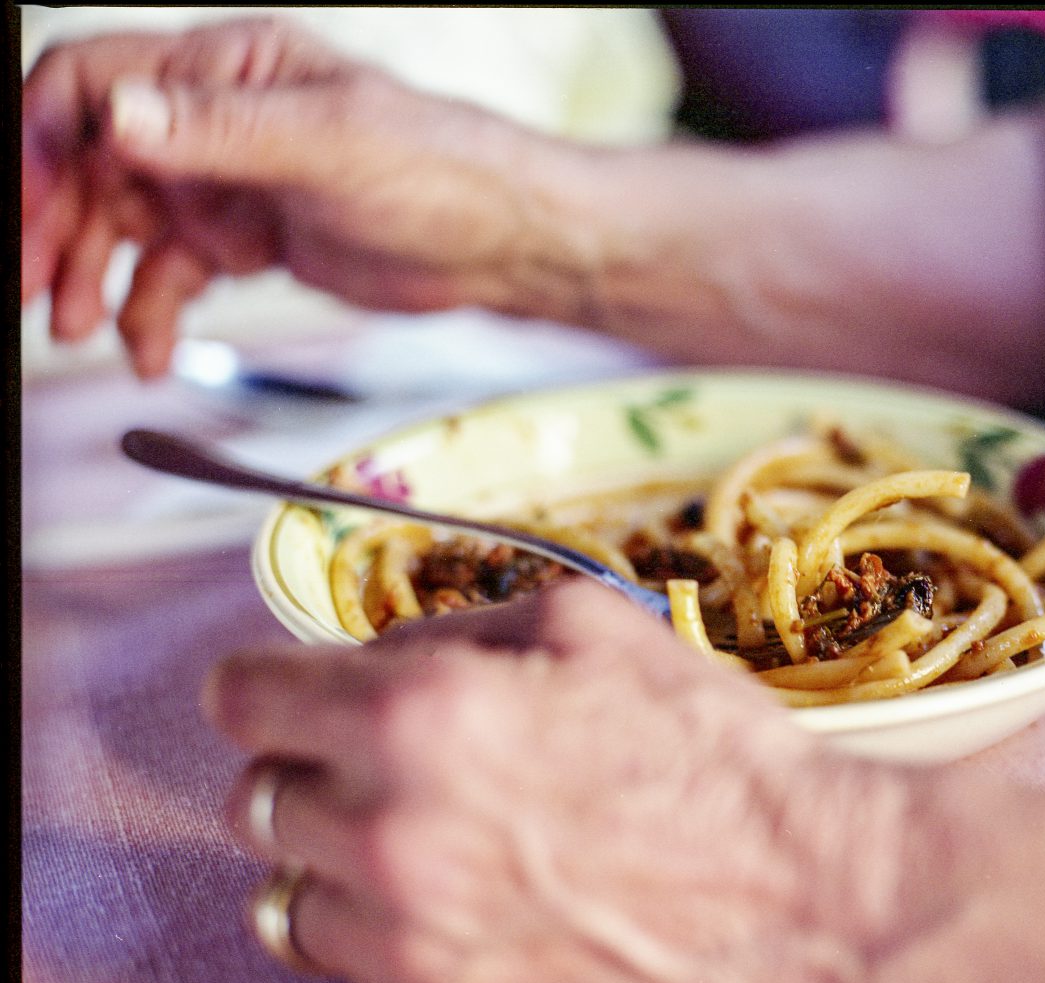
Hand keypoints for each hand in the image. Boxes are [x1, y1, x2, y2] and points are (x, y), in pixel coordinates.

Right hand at [23, 16, 575, 377]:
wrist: (500, 242)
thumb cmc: (438, 171)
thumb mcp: (331, 143)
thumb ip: (223, 132)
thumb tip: (123, 117)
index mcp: (225, 68)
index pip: (93, 84)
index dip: (42, 141)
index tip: (22, 209)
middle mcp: (214, 119)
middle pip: (93, 161)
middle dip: (54, 225)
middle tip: (34, 291)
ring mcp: (227, 182)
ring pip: (125, 223)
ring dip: (92, 275)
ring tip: (79, 330)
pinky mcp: (248, 238)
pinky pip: (174, 274)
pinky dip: (152, 312)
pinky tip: (147, 354)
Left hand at [202, 582, 917, 982]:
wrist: (811, 907)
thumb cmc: (715, 757)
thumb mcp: (593, 626)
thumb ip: (454, 626)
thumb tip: (372, 654)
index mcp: (421, 712)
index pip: (242, 697)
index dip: (271, 687)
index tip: (295, 697)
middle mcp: (392, 831)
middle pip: (258, 797)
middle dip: (320, 770)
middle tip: (406, 772)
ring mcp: (408, 942)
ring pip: (290, 892)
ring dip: (345, 862)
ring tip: (445, 848)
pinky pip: (353, 968)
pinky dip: (393, 936)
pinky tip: (481, 912)